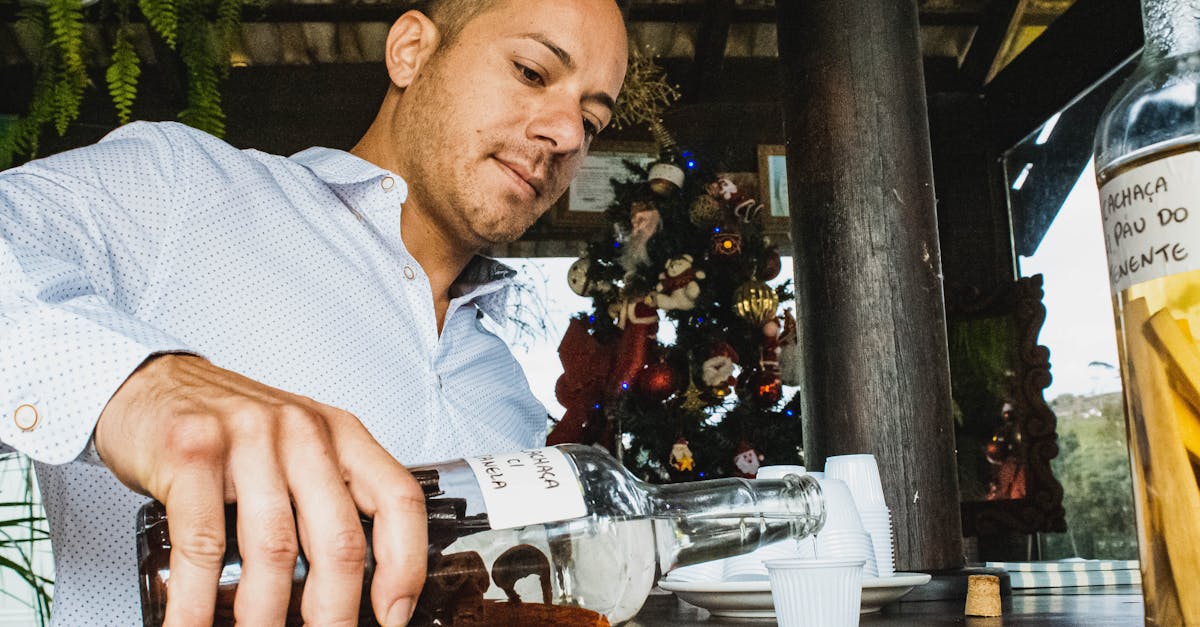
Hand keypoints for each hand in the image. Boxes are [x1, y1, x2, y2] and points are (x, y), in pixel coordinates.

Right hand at [95, 354, 425, 625]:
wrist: (153, 383)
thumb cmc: (233, 426)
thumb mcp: (300, 448)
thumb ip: (331, 498)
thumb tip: (355, 586)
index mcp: (342, 434)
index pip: (399, 500)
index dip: (406, 564)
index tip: (395, 613)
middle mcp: (303, 432)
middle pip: (339, 540)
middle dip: (334, 612)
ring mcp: (248, 439)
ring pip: (274, 550)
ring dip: (267, 616)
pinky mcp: (191, 453)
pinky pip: (201, 544)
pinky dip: (197, 602)